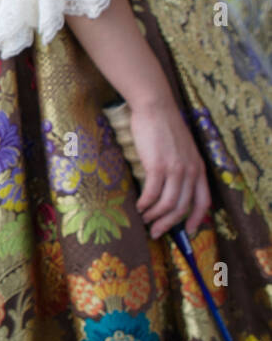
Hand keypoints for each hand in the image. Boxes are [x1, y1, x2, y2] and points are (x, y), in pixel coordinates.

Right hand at [130, 99, 210, 238]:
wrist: (155, 107)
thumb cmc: (164, 126)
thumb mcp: (182, 150)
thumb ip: (181, 167)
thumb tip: (169, 186)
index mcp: (199, 168)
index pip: (203, 202)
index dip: (195, 219)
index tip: (186, 231)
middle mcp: (191, 171)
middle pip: (182, 207)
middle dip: (168, 224)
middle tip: (155, 232)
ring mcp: (175, 169)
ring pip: (167, 204)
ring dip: (154, 216)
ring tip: (144, 219)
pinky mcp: (158, 166)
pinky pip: (152, 193)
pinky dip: (144, 204)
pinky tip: (137, 206)